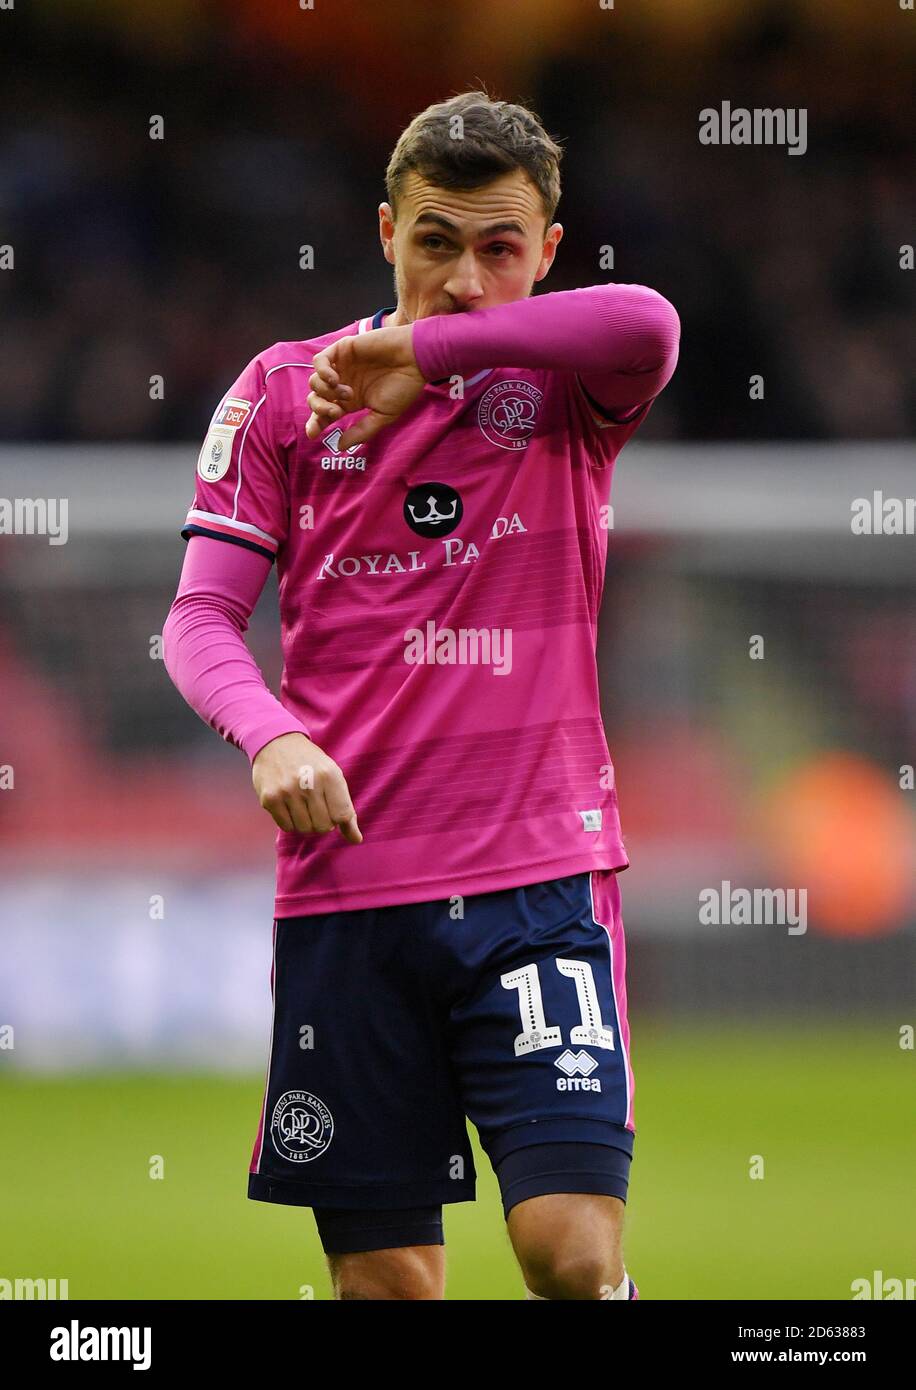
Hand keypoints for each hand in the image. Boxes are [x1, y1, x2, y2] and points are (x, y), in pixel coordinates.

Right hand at [252, 732, 362, 843]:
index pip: (342, 815)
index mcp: (330, 776)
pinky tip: (289, 805)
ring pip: (304, 828)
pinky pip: (286, 827)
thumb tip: (356, 840)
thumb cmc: (310, 763)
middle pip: (323, 826)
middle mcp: (309, 783)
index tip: (334, 812)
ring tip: (302, 805)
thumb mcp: (333, 776)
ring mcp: (287, 791)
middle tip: (316, 806)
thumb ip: (346, 808)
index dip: (339, 819)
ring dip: (305, 822)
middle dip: (322, 822)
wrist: (276, 742)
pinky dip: (290, 821)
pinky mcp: (270, 798)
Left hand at [305, 324, 425, 448]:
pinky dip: (322, 371)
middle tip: (335, 413)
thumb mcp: (383, 416)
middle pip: (316, 398)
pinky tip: (334, 379)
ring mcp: (342, 367)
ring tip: (348, 392)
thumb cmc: (404, 387)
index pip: (325, 414)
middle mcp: (343, 384)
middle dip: (319, 409)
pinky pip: (319, 360)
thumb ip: (362, 431)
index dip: (316, 424)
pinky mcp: (343, 350)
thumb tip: (340, 446)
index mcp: (351, 401)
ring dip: (326, 391)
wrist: (415, 360)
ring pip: (314, 381)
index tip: (314, 434)